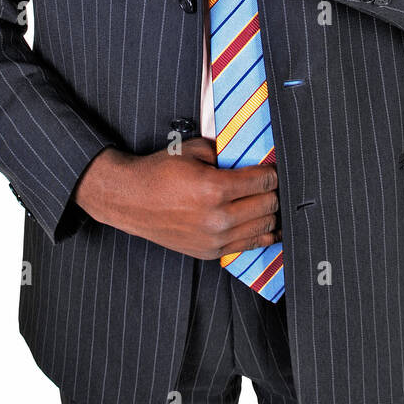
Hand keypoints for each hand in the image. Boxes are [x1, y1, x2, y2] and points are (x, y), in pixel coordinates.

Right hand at [74, 137, 280, 260]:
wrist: (130, 201)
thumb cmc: (159, 173)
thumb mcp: (193, 150)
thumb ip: (225, 152)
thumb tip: (250, 156)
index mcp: (215, 188)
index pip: (264, 181)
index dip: (272, 172)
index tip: (271, 168)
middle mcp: (218, 218)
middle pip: (268, 205)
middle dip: (272, 191)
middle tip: (269, 183)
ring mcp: (215, 239)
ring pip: (263, 227)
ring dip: (269, 212)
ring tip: (267, 201)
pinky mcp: (210, 252)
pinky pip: (249, 246)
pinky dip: (262, 235)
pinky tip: (267, 226)